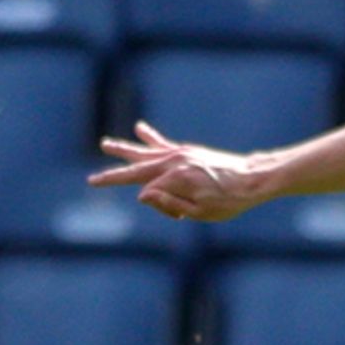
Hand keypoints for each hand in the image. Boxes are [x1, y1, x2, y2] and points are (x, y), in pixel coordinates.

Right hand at [88, 121, 270, 221]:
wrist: (253, 179)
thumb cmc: (229, 200)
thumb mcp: (200, 211)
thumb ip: (168, 202)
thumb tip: (141, 195)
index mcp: (176, 177)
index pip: (149, 193)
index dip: (158, 207)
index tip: (178, 215)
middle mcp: (175, 161)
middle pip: (137, 168)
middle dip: (113, 175)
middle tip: (92, 179)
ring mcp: (180, 154)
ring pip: (145, 152)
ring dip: (124, 149)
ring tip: (105, 144)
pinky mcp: (188, 152)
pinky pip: (163, 144)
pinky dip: (150, 137)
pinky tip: (139, 129)